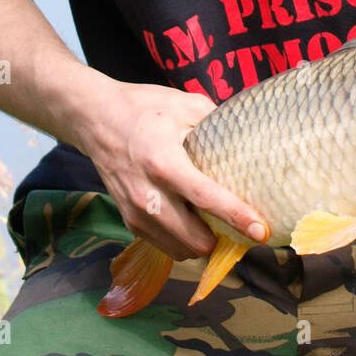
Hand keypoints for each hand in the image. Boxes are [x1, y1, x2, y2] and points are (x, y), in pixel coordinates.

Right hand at [81, 82, 268, 259]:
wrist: (95, 118)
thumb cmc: (143, 108)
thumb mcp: (184, 105)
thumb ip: (217, 124)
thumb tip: (249, 140)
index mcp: (164, 163)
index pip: (206, 198)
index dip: (237, 217)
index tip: (260, 231)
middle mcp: (148, 195)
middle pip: (196, 240)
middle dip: (222, 237)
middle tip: (238, 222)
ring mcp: (136, 212)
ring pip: (182, 250)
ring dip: (203, 241)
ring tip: (215, 221)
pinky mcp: (129, 220)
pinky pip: (165, 246)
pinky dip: (184, 240)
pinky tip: (192, 220)